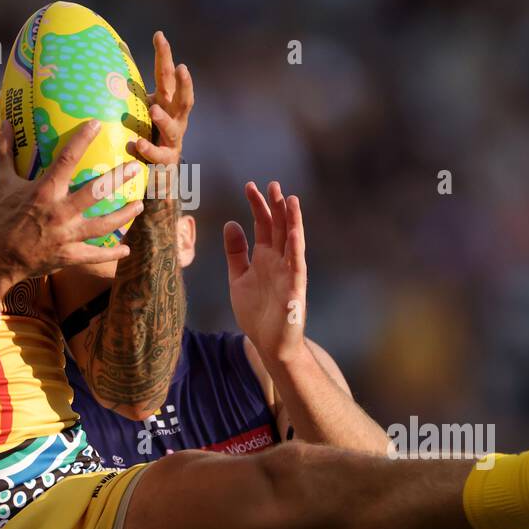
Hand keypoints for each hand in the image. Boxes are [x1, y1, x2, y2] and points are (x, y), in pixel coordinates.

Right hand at [0, 118, 144, 280]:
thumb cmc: (0, 218)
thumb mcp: (1, 182)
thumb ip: (5, 152)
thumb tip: (5, 122)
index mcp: (44, 192)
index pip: (66, 159)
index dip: (82, 140)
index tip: (97, 124)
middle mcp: (60, 212)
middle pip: (96, 192)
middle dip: (118, 179)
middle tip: (136, 168)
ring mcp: (67, 235)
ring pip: (103, 225)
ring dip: (124, 215)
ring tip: (140, 205)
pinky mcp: (69, 255)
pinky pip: (95, 255)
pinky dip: (112, 254)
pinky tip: (126, 249)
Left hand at [132, 31, 193, 193]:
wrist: (160, 172)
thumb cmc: (150, 133)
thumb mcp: (142, 108)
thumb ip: (133, 89)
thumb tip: (115, 54)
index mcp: (167, 103)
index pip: (166, 76)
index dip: (164, 56)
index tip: (159, 36)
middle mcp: (176, 119)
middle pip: (182, 99)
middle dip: (184, 83)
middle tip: (181, 68)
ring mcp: (173, 140)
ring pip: (173, 128)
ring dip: (164, 119)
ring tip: (154, 111)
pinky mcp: (167, 161)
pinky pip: (159, 155)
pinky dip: (148, 149)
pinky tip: (136, 144)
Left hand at [223, 181, 307, 361]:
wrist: (268, 344)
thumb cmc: (256, 312)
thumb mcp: (238, 277)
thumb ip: (236, 252)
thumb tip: (231, 223)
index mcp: (264, 257)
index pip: (262, 225)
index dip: (257, 206)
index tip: (250, 186)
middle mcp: (278, 261)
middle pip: (277, 227)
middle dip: (275, 205)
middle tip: (272, 183)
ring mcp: (288, 273)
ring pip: (291, 241)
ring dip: (291, 220)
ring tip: (290, 199)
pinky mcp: (295, 288)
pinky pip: (296, 264)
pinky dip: (295, 247)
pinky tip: (294, 231)